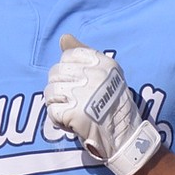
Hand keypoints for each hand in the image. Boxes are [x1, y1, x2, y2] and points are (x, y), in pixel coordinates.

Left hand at [45, 34, 162, 174]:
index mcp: (102, 62)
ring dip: (58, 105)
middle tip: (76, 103)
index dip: (68, 72)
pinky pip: (52, 111)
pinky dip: (59, 120)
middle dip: (61, 89)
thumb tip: (63, 37)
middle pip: (55, 73)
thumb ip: (82, 53)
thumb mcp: (105, 73)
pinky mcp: (74, 112)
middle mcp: (93, 74)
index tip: (80, 85)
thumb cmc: (113, 105)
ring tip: (73, 113)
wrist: (124, 137)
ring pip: (50, 91)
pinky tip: (72, 124)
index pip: (68, 56)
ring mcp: (83, 93)